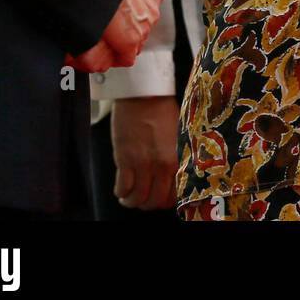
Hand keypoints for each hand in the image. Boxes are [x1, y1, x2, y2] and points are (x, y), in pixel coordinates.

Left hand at [68, 0, 163, 71]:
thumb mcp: (81, 36)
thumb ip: (90, 57)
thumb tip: (92, 64)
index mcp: (133, 37)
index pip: (126, 59)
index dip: (108, 56)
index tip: (94, 49)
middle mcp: (148, 21)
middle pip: (135, 39)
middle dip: (118, 37)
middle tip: (97, 28)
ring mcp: (152, 0)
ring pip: (142, 18)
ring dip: (128, 17)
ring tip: (107, 7)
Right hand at [111, 95, 179, 209]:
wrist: (144, 95)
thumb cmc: (162, 110)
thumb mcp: (177, 135)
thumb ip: (176, 157)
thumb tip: (172, 177)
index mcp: (178, 159)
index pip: (173, 195)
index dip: (165, 201)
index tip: (159, 197)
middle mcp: (162, 165)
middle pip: (155, 201)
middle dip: (148, 204)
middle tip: (143, 198)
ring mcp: (143, 164)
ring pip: (137, 199)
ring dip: (132, 201)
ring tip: (129, 195)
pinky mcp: (125, 160)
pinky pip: (122, 188)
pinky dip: (121, 192)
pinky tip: (121, 187)